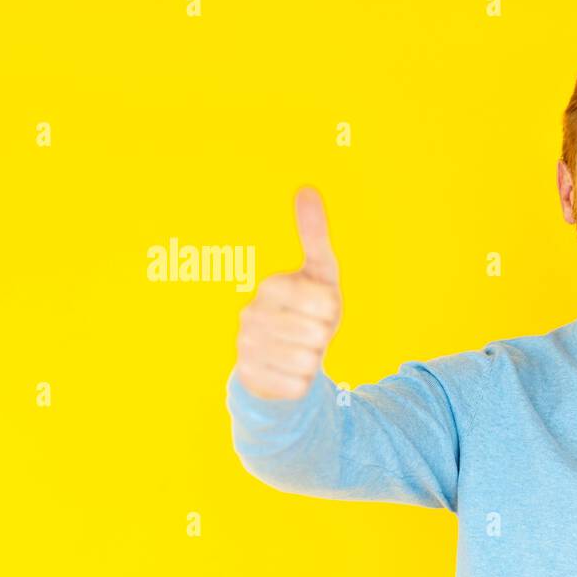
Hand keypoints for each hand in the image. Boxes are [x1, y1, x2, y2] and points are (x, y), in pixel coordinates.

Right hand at [234, 187, 342, 399]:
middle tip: (312, 333)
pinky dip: (303, 383)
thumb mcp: (320, 274)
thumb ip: (315, 235)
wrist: (279, 356)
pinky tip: (290, 371)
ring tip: (301, 351)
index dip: (331, 311)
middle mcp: (250, 315)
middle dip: (324, 337)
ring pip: (308, 362)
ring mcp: (246, 347)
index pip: (323, 302)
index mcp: (270, 286)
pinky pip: (298, 386)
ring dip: (314, 361)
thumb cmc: (308, 310)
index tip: (322, 309)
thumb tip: (307, 190)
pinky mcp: (248, 378)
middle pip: (317, 335)